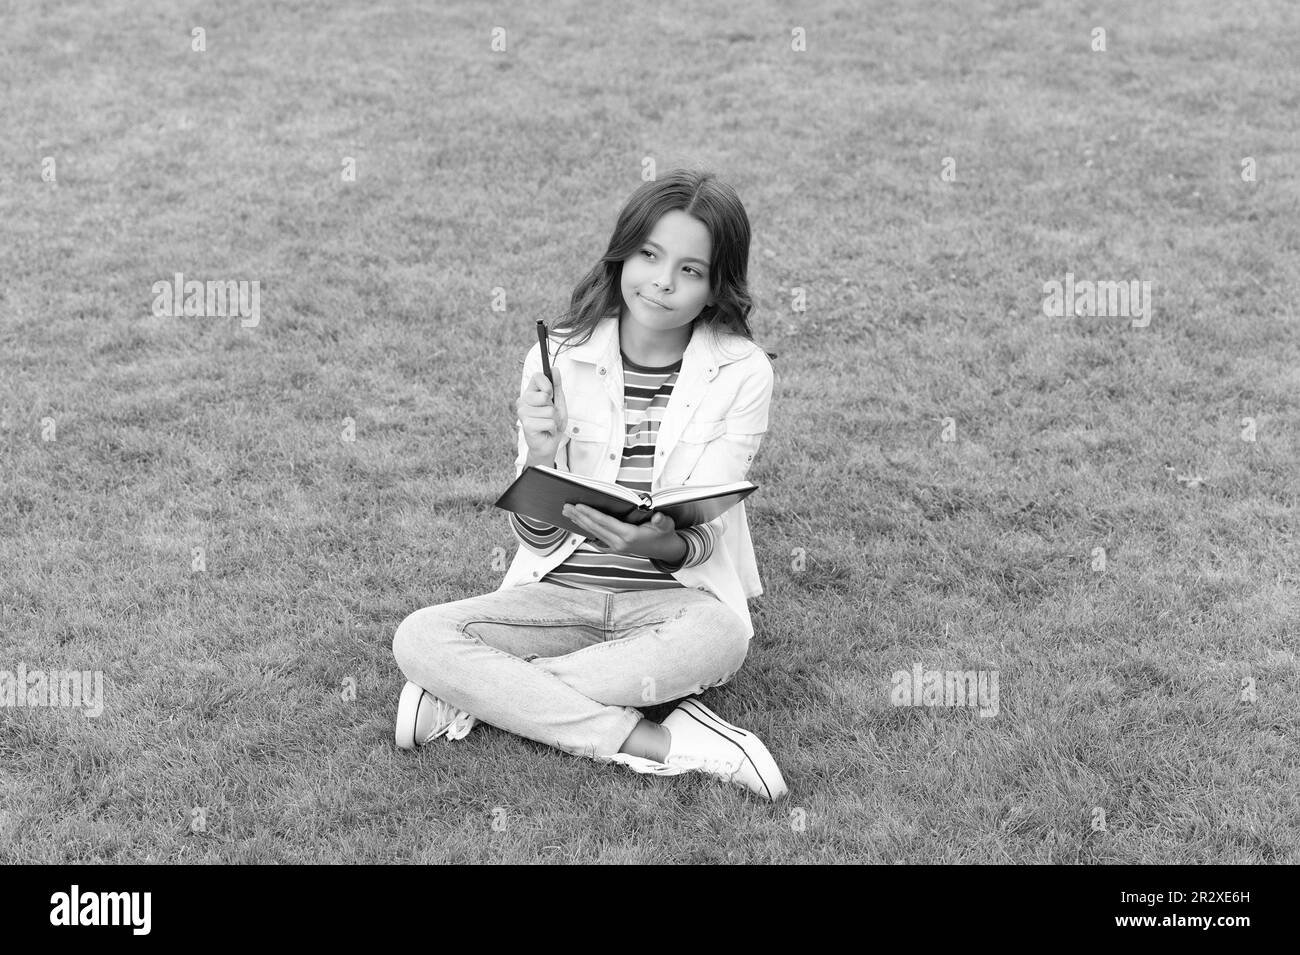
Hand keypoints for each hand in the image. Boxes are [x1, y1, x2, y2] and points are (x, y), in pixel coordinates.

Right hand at [516, 368, 567, 461]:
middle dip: (553, 406)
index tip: (550, 394)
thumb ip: (556, 386)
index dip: (548, 384)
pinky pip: (549, 422)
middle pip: (544, 395)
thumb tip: (554, 369)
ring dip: (554, 420)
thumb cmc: (551, 423)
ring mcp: (523, 413)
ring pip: (549, 411)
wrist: (547, 444)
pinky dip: (553, 428)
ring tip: (549, 424)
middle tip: (550, 414)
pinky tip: (547, 430)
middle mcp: (523, 401)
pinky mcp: (527, 425)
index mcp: (530, 393)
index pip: (537, 376)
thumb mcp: (558, 402)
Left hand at [561, 505, 683, 561]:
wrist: (665, 550)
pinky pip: (597, 536)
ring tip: (567, 513)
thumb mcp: (666, 525)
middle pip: (595, 528)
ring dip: (579, 522)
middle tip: (566, 507)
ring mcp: (616, 547)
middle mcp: (619, 543)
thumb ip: (662, 522)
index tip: (578, 506)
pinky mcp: (614, 547)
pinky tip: (579, 522)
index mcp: (629, 536)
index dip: (591, 513)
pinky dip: (587, 528)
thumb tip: (658, 517)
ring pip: (593, 532)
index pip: (605, 522)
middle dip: (579, 516)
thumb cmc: (664, 534)